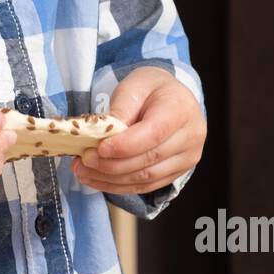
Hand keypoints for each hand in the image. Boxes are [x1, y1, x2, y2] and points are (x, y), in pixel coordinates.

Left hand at [72, 68, 205, 194]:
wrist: (172, 98)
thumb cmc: (150, 89)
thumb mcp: (133, 86)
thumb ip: (121, 110)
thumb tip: (103, 139)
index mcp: (181, 109)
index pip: (154, 133)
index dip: (125, 146)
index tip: (98, 149)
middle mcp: (191, 136)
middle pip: (149, 159)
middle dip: (111, 164)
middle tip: (83, 161)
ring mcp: (187, 158)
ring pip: (146, 177)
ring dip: (111, 179)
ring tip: (83, 172)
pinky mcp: (177, 172)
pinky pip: (147, 186)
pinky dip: (120, 186)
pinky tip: (98, 180)